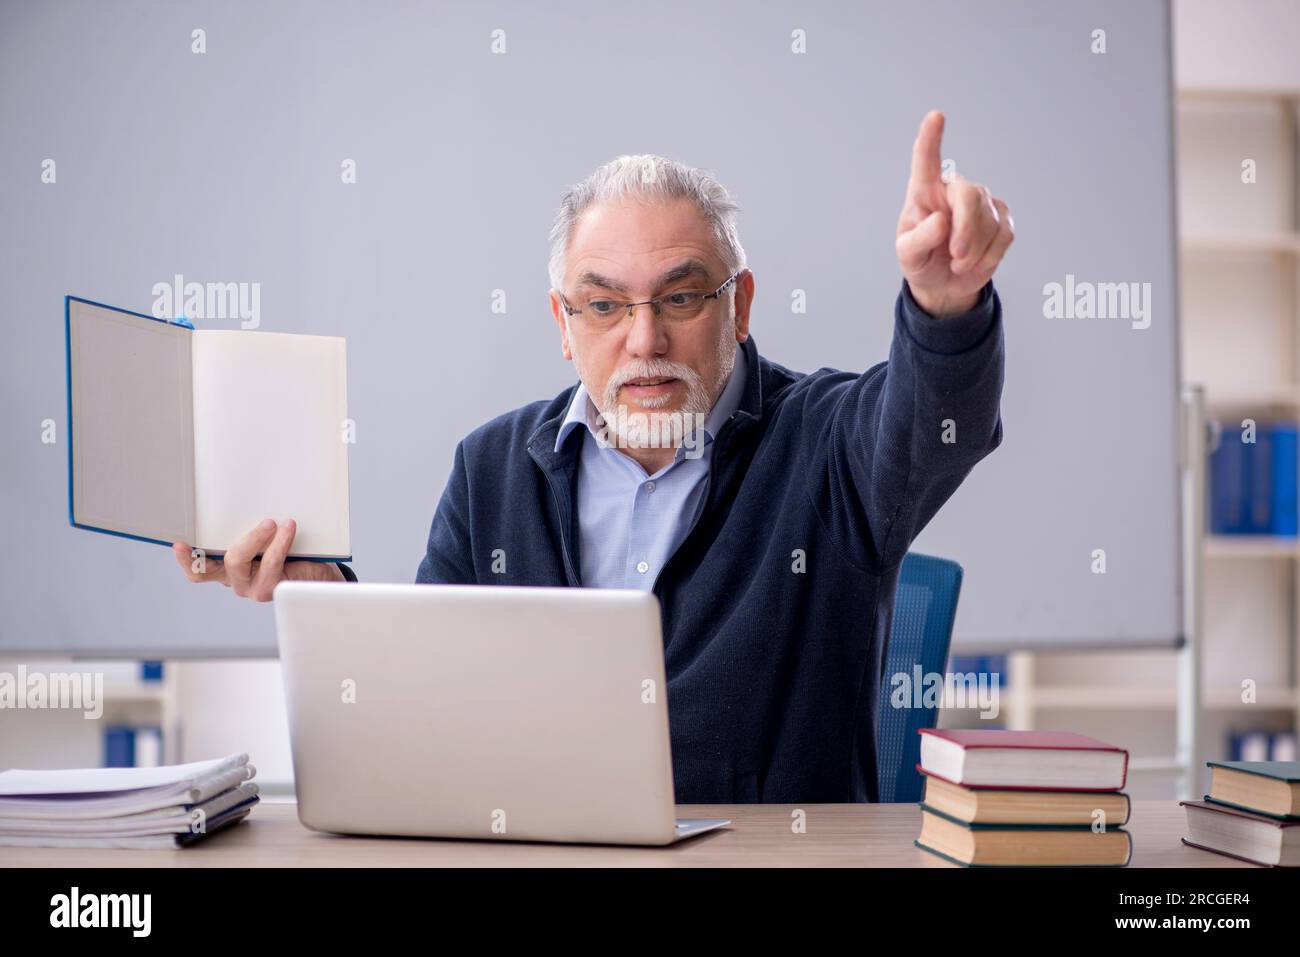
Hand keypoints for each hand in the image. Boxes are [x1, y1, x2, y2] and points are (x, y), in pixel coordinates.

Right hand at [172, 518, 342, 601]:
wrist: (317, 574)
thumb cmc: (290, 551)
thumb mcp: (266, 535)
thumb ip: (250, 523)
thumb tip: (244, 490)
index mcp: (225, 566)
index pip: (197, 568)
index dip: (185, 559)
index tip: (178, 543)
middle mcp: (234, 579)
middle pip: (210, 567)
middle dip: (219, 544)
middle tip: (254, 523)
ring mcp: (251, 587)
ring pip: (238, 561)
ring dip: (255, 537)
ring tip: (272, 522)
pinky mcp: (269, 589)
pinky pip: (270, 562)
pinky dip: (279, 541)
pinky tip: (288, 527)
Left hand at [896, 110, 1013, 317]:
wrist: (943, 283)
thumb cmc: (920, 261)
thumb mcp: (908, 256)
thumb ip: (919, 239)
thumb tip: (941, 220)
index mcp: (924, 192)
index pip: (926, 161)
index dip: (931, 139)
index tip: (935, 116)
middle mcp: (953, 190)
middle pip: (970, 195)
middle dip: (965, 229)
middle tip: (955, 257)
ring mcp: (980, 202)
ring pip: (988, 220)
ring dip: (973, 251)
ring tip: (956, 264)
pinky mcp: (1001, 218)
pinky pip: (1004, 234)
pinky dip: (989, 256)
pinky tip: (974, 262)